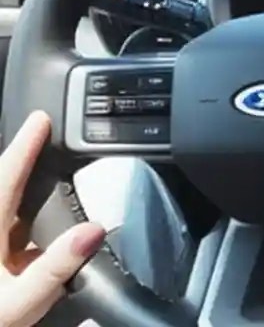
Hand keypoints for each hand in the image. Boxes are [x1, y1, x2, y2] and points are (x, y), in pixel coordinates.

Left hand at [0, 111, 105, 326]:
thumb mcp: (21, 303)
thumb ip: (57, 267)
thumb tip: (94, 229)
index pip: (6, 177)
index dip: (25, 146)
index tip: (40, 119)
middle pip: (1, 189)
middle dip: (19, 163)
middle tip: (41, 139)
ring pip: (4, 215)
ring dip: (19, 198)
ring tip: (43, 184)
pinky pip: (8, 238)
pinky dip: (21, 230)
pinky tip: (32, 242)